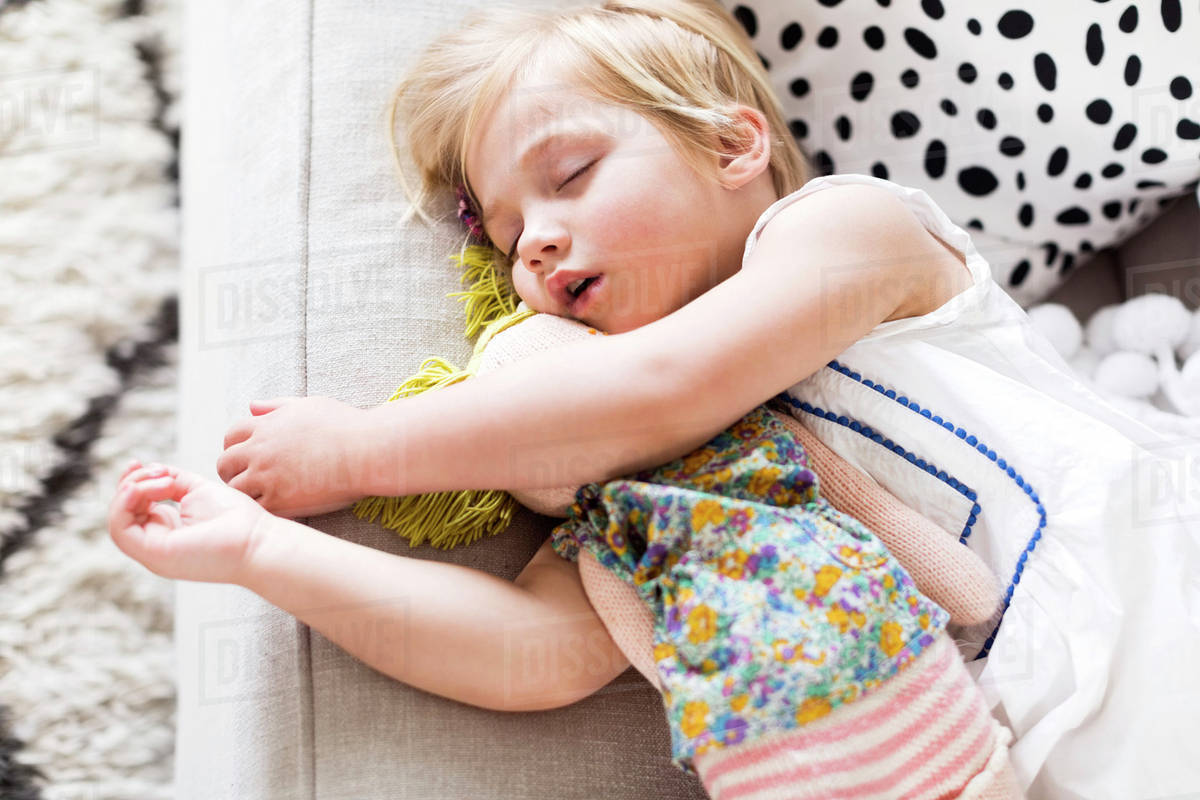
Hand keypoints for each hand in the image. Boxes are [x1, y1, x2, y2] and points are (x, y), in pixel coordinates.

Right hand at [108, 459, 268, 584]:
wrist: (257, 540)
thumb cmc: (238, 521)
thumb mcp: (198, 491)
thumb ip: (172, 480)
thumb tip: (151, 468)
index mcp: (166, 532)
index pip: (132, 508)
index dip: (131, 482)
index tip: (140, 462)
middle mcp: (155, 545)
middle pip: (122, 513)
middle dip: (133, 483)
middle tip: (161, 472)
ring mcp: (152, 553)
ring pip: (118, 520)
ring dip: (133, 490)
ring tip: (164, 481)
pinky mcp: (153, 554)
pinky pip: (120, 529)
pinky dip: (125, 503)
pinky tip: (144, 488)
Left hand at [217, 396, 370, 517]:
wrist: (367, 450)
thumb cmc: (345, 425)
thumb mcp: (307, 405)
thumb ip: (276, 405)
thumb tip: (252, 406)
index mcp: (266, 425)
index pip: (231, 436)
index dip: (236, 447)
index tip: (248, 457)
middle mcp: (260, 449)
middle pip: (225, 463)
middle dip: (233, 471)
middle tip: (250, 480)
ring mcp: (267, 476)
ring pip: (235, 489)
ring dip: (245, 493)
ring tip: (264, 497)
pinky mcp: (279, 500)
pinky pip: (254, 509)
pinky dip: (261, 510)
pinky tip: (277, 508)